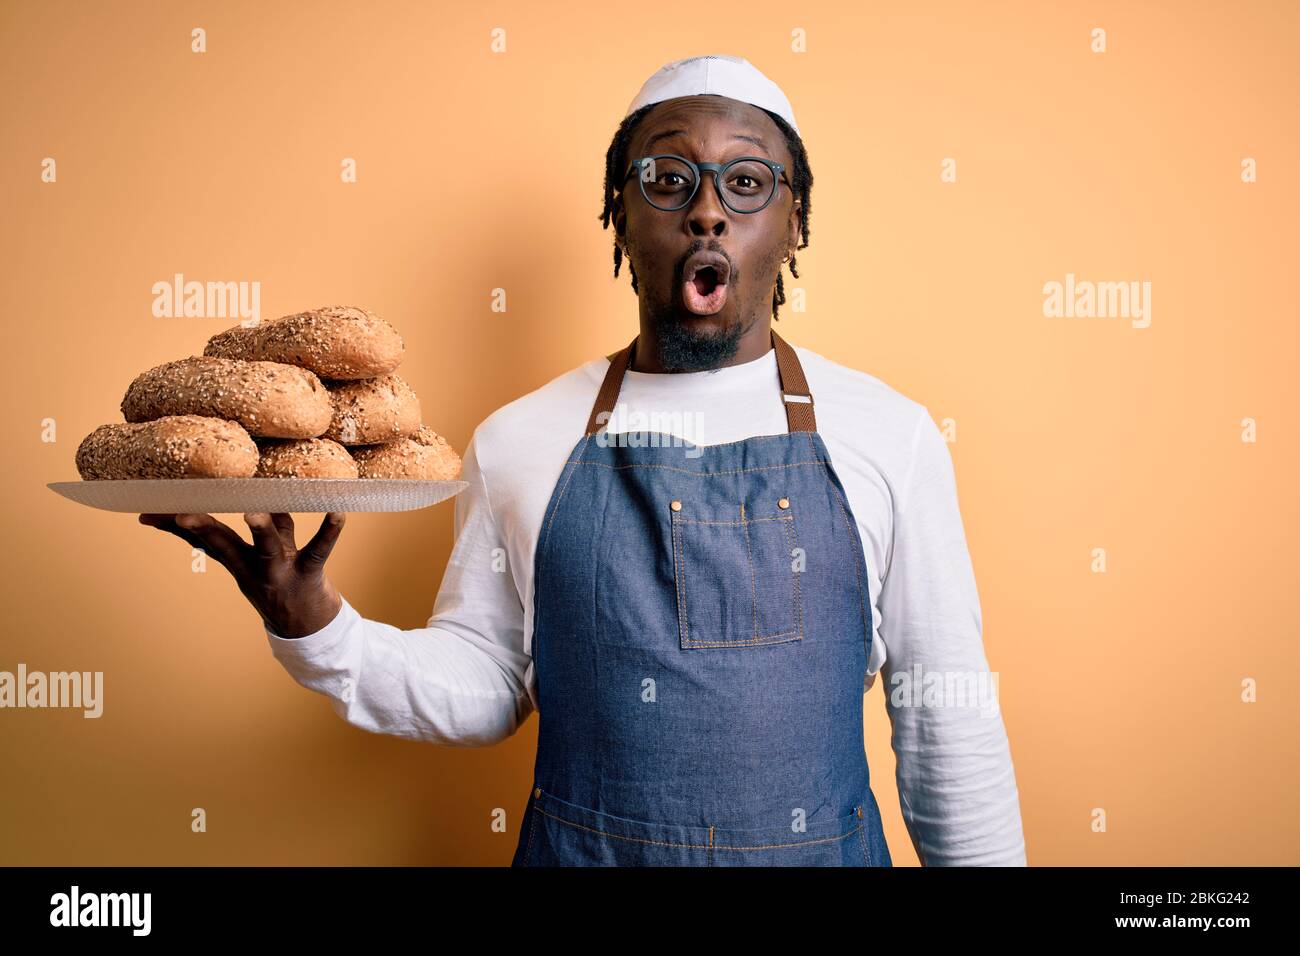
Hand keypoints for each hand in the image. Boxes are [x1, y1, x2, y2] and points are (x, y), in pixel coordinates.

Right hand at [138, 512, 345, 637]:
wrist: (309, 630)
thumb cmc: (283, 585)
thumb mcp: (263, 560)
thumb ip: (263, 529)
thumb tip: (249, 500)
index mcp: (239, 563)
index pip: (204, 541)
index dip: (177, 527)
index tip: (148, 512)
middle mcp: (255, 568)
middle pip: (225, 545)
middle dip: (203, 529)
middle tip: (182, 514)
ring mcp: (281, 572)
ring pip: (269, 547)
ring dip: (261, 530)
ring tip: (253, 513)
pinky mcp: (309, 573)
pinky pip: (319, 550)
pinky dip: (329, 531)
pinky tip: (338, 513)